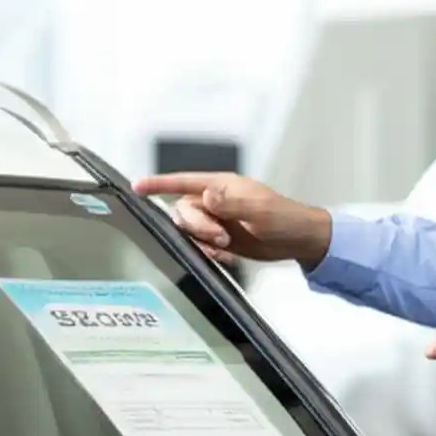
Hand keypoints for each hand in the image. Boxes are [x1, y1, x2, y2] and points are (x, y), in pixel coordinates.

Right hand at [133, 173, 331, 267]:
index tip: (136, 186)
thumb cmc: (285, 218)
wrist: (298, 240)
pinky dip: (207, 251)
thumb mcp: (260, 211)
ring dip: (202, 240)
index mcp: (223, 186)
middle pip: (184, 210)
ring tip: (226, 246)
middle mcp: (215, 200)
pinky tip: (224, 255)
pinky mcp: (220, 237)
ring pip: (189, 229)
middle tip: (221, 237)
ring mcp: (217, 219)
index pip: (184, 181)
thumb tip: (207, 195)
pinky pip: (199, 244)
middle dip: (197, 226)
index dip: (159, 183)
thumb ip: (232, 203)